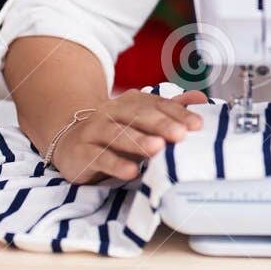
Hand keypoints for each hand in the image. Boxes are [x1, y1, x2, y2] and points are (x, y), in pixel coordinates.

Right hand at [48, 89, 208, 183]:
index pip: (157, 105)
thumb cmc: (115, 132)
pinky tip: (131, 172)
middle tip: (181, 135)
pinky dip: (115, 164)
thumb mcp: (142, 120)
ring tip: (157, 149)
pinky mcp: (81, 152)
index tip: (198, 125)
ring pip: (118, 134)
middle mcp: (112, 112)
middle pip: (138, 116)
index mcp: (131, 102)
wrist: (69, 141)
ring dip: (138, 141)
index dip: (178, 114)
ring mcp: (94, 130)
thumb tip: (200, 98)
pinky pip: (99, 157)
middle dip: (161, 125)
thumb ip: (170, 110)